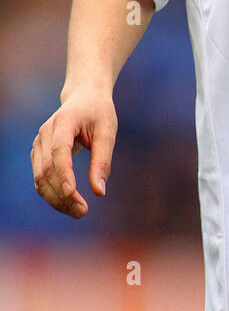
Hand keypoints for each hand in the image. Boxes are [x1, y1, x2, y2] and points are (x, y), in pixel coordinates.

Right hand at [31, 88, 117, 217]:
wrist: (84, 98)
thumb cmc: (99, 114)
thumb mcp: (108, 132)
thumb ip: (103, 161)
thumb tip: (99, 192)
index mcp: (64, 122)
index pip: (59, 150)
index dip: (64, 173)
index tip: (72, 193)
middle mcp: (45, 133)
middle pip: (47, 169)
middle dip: (62, 194)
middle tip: (83, 212)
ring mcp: (39, 144)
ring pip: (40, 177)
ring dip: (56, 199)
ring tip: (79, 212)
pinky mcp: (38, 153)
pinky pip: (40, 178)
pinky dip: (52, 194)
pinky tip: (69, 205)